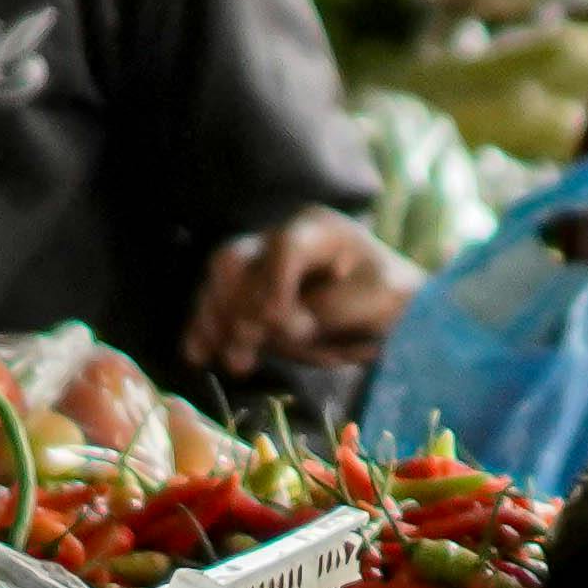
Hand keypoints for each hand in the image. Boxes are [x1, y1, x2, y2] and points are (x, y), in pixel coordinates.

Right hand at [184, 207, 410, 380]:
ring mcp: (260, 269)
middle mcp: (280, 240)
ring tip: (220, 357)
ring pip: (220, 286)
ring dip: (214, 322)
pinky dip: (208, 332)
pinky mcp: (250, 300)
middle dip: (233, 303)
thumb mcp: (371, 302)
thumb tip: (269, 325)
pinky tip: (197, 355)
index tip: (272, 321)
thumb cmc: (389, 300)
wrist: (391, 315)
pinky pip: (219, 310)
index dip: (274, 282)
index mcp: (319, 230)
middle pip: (236, 259)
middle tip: (244, 343)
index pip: (286, 247)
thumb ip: (322, 312)